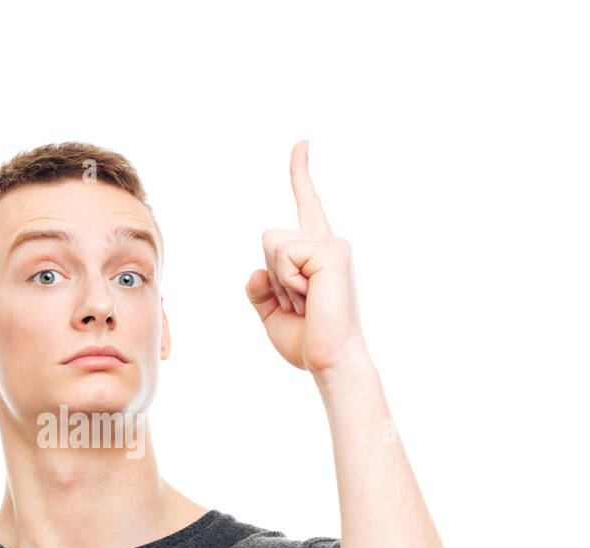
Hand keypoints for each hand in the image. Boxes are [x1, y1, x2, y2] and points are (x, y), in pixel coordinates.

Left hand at [246, 140, 366, 374]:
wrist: (330, 361)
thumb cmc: (309, 340)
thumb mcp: (272, 312)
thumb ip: (259, 288)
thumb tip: (256, 271)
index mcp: (317, 252)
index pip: (306, 204)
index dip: (300, 173)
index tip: (302, 144)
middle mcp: (329, 241)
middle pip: (269, 237)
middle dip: (272, 276)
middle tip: (300, 304)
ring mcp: (333, 244)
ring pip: (272, 244)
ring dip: (279, 281)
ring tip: (306, 301)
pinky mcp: (332, 251)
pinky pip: (282, 254)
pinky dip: (287, 281)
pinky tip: (310, 297)